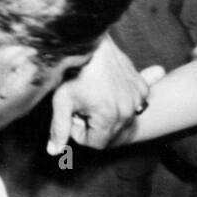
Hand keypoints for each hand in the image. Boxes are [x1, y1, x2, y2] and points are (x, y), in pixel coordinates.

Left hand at [47, 35, 162, 152]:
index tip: (73, 115)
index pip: (95, 143)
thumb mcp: (61, 101)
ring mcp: (138, 99)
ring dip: (107, 114)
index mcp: (109, 119)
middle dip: (94, 124)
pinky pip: (133, 105)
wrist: (91, 44)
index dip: (80, 132)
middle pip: (110, 133)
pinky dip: (121, 102)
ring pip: (121, 120)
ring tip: (93, 96)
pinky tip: (107, 89)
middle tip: (81, 104)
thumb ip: (58, 129)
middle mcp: (129, 112)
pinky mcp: (142, 89)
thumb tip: (54, 152)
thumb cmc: (74, 72)